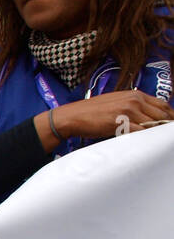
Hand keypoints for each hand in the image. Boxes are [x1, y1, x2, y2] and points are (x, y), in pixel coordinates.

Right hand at [43, 91, 172, 147]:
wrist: (73, 116)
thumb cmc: (91, 112)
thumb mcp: (115, 102)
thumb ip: (131, 106)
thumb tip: (144, 116)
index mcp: (135, 94)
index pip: (162, 104)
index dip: (169, 115)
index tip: (169, 124)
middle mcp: (135, 100)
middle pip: (163, 113)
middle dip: (167, 125)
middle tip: (165, 137)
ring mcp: (130, 111)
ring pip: (155, 123)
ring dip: (158, 133)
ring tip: (158, 142)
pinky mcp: (123, 123)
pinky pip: (143, 132)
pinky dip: (147, 138)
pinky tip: (147, 143)